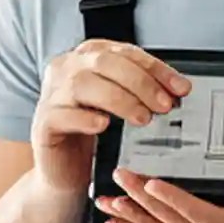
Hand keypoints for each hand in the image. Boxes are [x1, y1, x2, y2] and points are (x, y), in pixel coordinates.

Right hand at [30, 41, 190, 193]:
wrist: (64, 170)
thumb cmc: (92, 132)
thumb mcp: (118, 104)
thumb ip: (140, 91)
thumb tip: (176, 89)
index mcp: (84, 58)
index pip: (123, 52)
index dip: (154, 68)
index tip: (180, 87)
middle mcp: (64, 69)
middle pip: (103, 63)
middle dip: (140, 82)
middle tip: (164, 105)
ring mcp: (50, 96)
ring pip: (82, 84)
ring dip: (118, 99)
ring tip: (143, 118)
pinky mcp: (43, 124)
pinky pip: (62, 115)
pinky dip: (85, 118)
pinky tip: (103, 125)